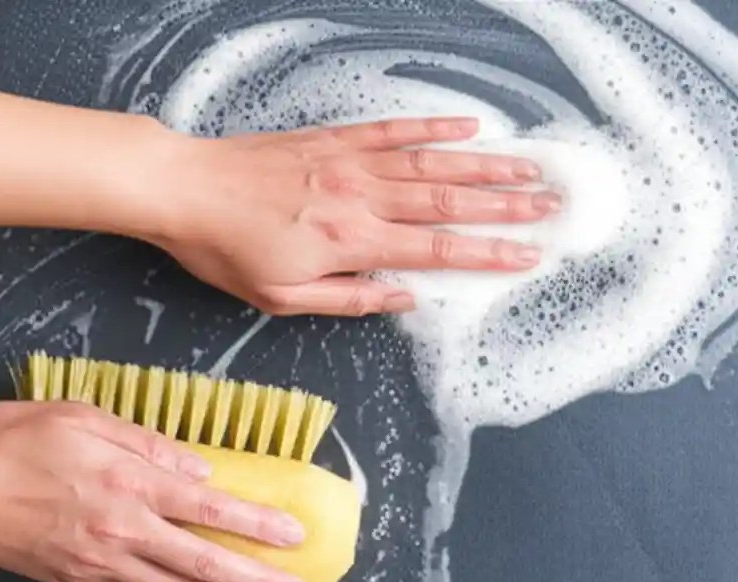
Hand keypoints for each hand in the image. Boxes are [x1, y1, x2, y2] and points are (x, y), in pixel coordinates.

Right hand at [0, 400, 314, 581]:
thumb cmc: (11, 443)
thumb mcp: (84, 417)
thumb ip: (146, 442)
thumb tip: (199, 469)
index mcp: (127, 482)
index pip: (210, 509)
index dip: (258, 526)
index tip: (295, 536)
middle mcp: (122, 530)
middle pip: (205, 564)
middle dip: (259, 581)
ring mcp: (102, 563)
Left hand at [130, 116, 559, 315]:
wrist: (184, 189)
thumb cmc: (227, 251)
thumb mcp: (283, 298)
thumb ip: (350, 299)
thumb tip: (406, 299)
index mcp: (353, 242)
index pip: (438, 250)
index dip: (489, 253)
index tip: (530, 255)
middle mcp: (363, 197)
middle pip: (450, 201)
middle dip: (507, 205)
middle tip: (553, 205)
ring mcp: (351, 162)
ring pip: (432, 163)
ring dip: (486, 165)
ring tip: (530, 167)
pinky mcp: (334, 139)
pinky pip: (393, 130)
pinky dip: (433, 127)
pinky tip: (467, 126)